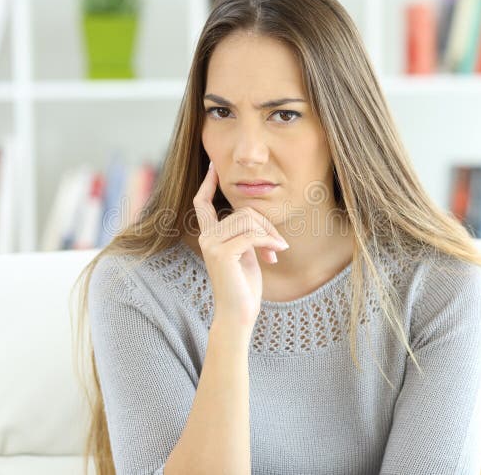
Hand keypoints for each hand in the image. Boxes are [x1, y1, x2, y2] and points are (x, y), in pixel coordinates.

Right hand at [192, 161, 289, 332]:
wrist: (238, 315)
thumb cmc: (244, 287)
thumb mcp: (246, 254)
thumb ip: (245, 234)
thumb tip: (255, 216)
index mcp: (209, 235)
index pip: (201, 203)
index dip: (207, 183)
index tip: (213, 166)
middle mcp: (206, 237)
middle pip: (242, 211)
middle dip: (266, 225)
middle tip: (278, 246)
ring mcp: (211, 244)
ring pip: (248, 221)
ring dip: (270, 234)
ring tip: (277, 252)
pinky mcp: (222, 253)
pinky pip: (251, 235)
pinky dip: (269, 242)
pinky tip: (277, 254)